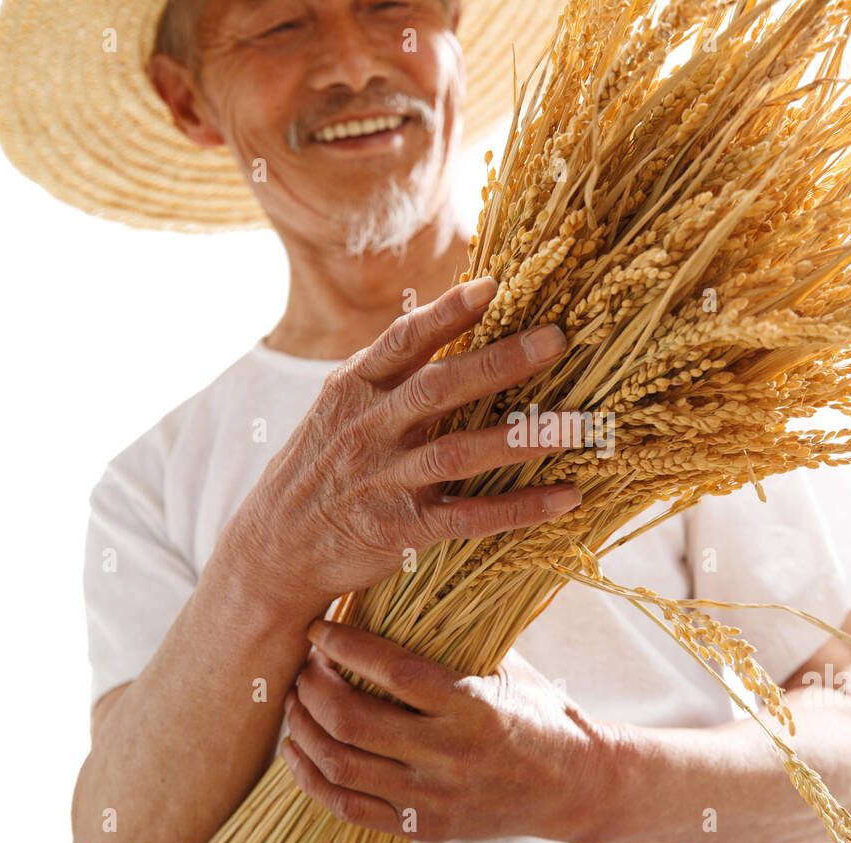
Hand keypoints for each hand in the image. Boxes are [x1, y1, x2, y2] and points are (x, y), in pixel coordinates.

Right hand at [218, 277, 580, 621]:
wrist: (273, 549)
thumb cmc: (321, 464)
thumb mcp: (339, 407)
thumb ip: (389, 369)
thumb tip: (442, 312)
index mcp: (353, 390)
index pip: (402, 341)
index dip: (447, 312)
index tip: (495, 286)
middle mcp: (368, 431)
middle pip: (440, 389)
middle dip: (500, 362)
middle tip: (556, 339)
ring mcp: (386, 482)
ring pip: (461, 453)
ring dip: (523, 437)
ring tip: (578, 423)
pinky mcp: (402, 532)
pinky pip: (470, 518)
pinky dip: (521, 509)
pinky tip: (566, 497)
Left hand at [280, 619, 617, 842]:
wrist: (574, 785)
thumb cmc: (539, 713)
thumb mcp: (507, 668)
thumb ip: (457, 640)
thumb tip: (401, 593)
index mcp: (471, 705)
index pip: (390, 670)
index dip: (343, 645)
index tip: (319, 629)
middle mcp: (449, 753)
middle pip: (351, 719)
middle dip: (311, 687)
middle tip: (303, 668)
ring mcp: (433, 796)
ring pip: (340, 765)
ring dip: (304, 729)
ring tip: (296, 704)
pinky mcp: (424, 826)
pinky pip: (348, 807)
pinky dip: (311, 780)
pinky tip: (299, 753)